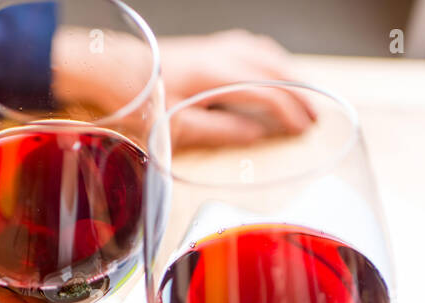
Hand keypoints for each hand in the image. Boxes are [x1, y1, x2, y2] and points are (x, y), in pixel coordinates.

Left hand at [53, 28, 314, 146]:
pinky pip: (250, 45)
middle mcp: (220, 54)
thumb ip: (221, 129)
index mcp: (216, 75)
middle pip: (274, 69)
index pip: (268, 92)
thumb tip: (258, 134)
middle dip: (299, 93)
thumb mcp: (177, 128)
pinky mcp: (206, 46)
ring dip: (288, 73)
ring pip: (265, 53)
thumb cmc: (137, 101)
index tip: (304, 131)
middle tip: (316, 116)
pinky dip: (269, 59)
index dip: (291, 113)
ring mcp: (214, 46)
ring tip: (303, 95)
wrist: (108, 68)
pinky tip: (271, 69)